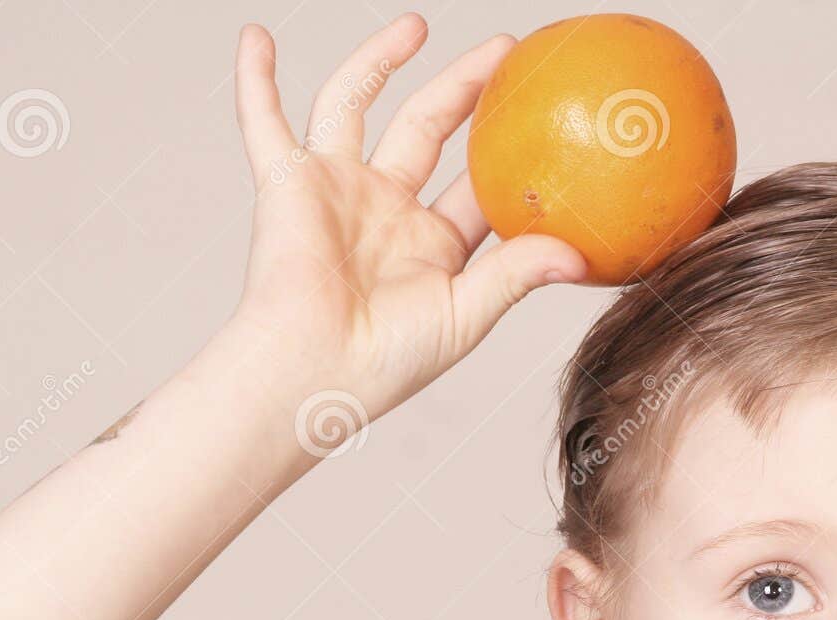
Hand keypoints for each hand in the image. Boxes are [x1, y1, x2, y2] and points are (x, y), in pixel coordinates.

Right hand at [228, 14, 585, 422]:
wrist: (315, 369)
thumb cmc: (389, 360)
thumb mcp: (467, 314)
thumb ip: (518, 273)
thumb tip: (581, 256)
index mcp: (432, 243)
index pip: (478, 183)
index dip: (509, 148)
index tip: (545, 111)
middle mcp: (385, 208)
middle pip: (429, 128)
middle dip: (465, 88)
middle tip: (505, 51)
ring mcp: (336, 189)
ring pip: (357, 106)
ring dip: (381, 62)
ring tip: (417, 25)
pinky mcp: (287, 183)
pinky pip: (263, 120)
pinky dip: (255, 81)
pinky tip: (256, 37)